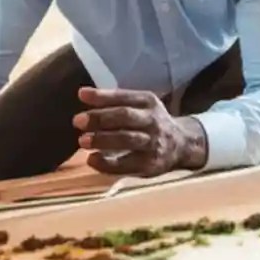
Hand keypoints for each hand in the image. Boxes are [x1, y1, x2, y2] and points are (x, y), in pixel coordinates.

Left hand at [73, 88, 205, 176]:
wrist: (182, 145)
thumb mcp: (141, 105)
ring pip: (128, 139)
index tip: (81, 95)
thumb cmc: (150, 121)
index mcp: (148, 102)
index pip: (124, 96)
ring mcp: (153, 143)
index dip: (102, 96)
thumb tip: (83, 95)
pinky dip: (107, 163)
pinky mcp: (151, 164)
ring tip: (82, 141)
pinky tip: (91, 160)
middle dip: (100, 118)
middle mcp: (153, 120)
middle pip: (125, 117)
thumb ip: (117, 101)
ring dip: (103, 140)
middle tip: (77, 121)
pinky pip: (127, 164)